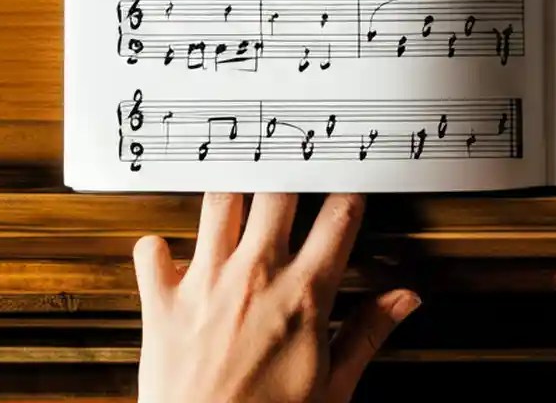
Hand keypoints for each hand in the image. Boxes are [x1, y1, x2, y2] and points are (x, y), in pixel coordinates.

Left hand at [133, 193, 419, 402]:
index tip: (350, 191)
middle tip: (293, 174)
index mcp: (304, 295)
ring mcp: (205, 283)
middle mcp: (255, 276)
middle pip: (277, 190)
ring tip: (242, 196)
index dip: (349, 194)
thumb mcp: (334, 386)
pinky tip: (172, 250)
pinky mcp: (162, 302)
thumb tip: (405, 299)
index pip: (339, 217)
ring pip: (219, 202)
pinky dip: (159, 246)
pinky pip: (151, 250)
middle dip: (289, 175)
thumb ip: (368, 332)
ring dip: (232, 194)